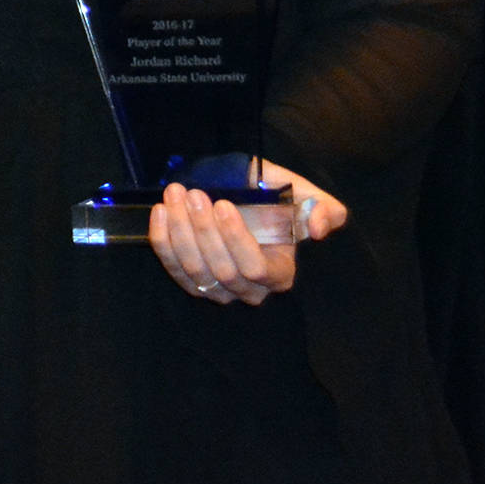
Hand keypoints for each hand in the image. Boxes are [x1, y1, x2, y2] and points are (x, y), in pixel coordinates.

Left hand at [149, 162, 347, 304]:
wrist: (242, 195)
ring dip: (180, 230)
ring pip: (194, 269)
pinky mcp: (190, 281)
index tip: (223, 204)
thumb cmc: (275, 198)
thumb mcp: (304, 196)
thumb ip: (324, 209)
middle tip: (193, 194)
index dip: (236, 240)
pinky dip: (162, 239)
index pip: (256, 269)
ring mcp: (217, 289)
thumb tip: (318, 229)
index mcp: (279, 272)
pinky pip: (172, 266)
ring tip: (176, 195)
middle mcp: (248, 289)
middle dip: (203, 229)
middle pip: (221, 270)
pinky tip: (160, 211)